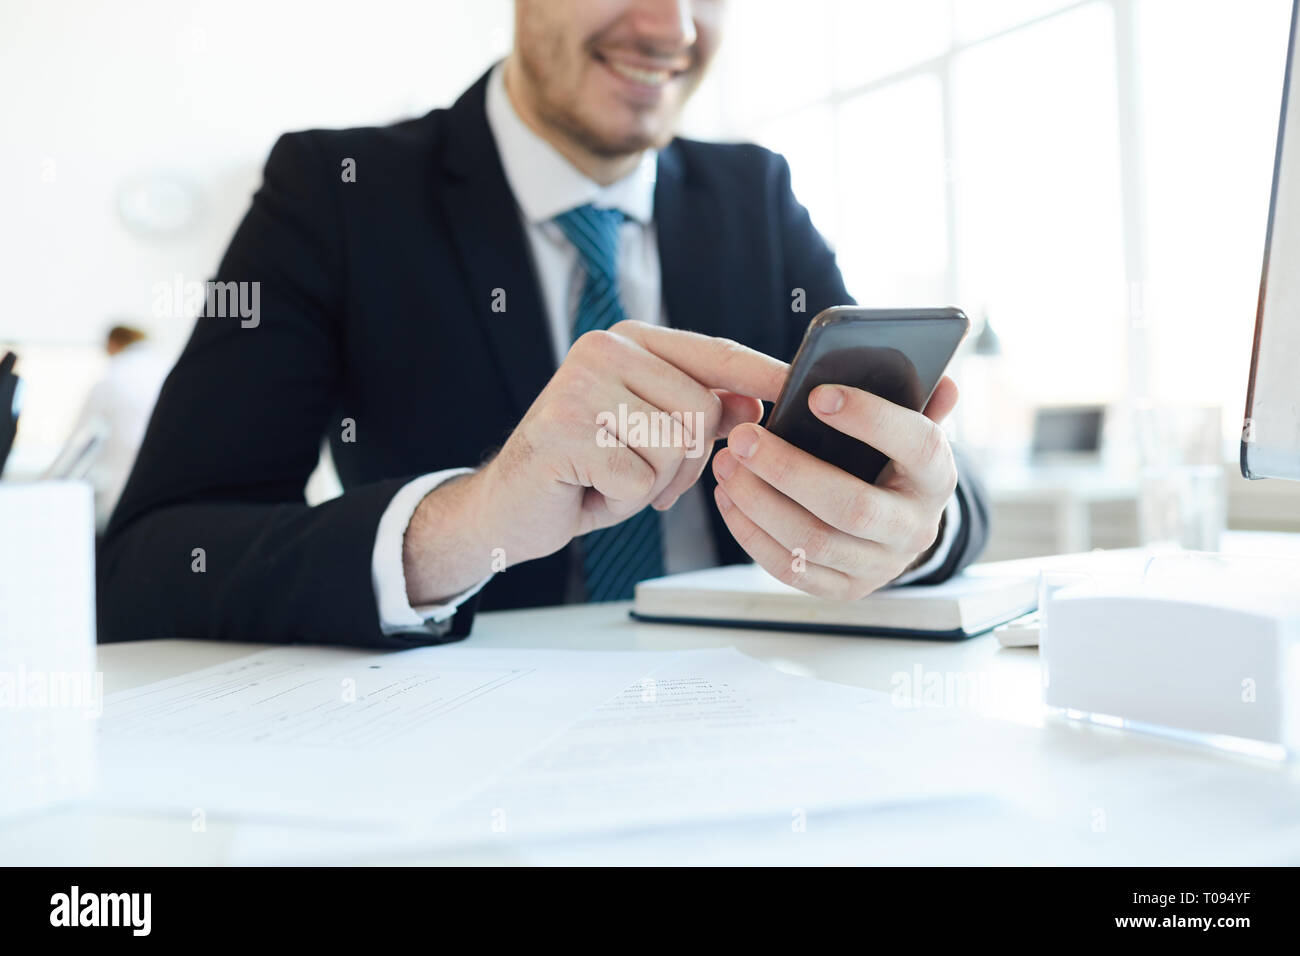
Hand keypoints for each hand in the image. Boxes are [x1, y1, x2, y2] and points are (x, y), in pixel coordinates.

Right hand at [403, 321, 786, 603]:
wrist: (509, 508)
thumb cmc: (586, 471)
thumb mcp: (652, 437)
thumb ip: (703, 413)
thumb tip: (759, 405)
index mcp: (629, 341)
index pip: (714, 353)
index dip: (761, 373)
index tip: (798, 385)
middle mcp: (603, 349)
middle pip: (702, 409)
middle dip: (685, 461)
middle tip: (643, 476)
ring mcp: (579, 386)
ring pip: (675, 445)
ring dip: (654, 482)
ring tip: (614, 479)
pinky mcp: (563, 431)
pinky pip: (639, 478)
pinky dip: (625, 501)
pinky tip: (590, 490)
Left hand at [711, 377, 959, 600]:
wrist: (896, 528)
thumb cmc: (892, 463)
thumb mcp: (910, 430)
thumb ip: (918, 401)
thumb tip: (944, 381)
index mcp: (937, 477)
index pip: (917, 445)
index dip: (869, 419)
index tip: (816, 395)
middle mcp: (915, 528)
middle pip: (851, 505)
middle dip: (788, 470)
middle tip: (743, 438)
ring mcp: (880, 565)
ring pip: (813, 541)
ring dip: (759, 502)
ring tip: (727, 465)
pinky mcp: (844, 589)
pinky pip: (791, 569)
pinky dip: (752, 534)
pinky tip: (729, 498)